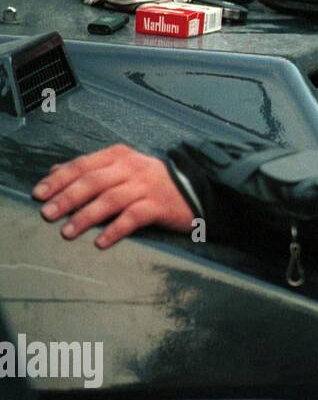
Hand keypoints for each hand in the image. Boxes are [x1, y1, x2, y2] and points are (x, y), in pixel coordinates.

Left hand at [32, 144, 195, 248]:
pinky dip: (115, 230)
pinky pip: (133, 218)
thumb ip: (91, 169)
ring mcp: (146, 187)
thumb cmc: (153, 181)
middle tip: (48, 214)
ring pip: (110, 199)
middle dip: (67, 198)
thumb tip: (55, 171)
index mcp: (119, 156)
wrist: (197, 189)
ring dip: (86, 216)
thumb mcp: (122, 167)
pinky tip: (100, 242)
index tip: (39, 194)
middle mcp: (132, 168)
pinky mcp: (159, 206)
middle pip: (93, 182)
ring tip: (67, 231)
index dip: (58, 179)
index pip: (82, 165)